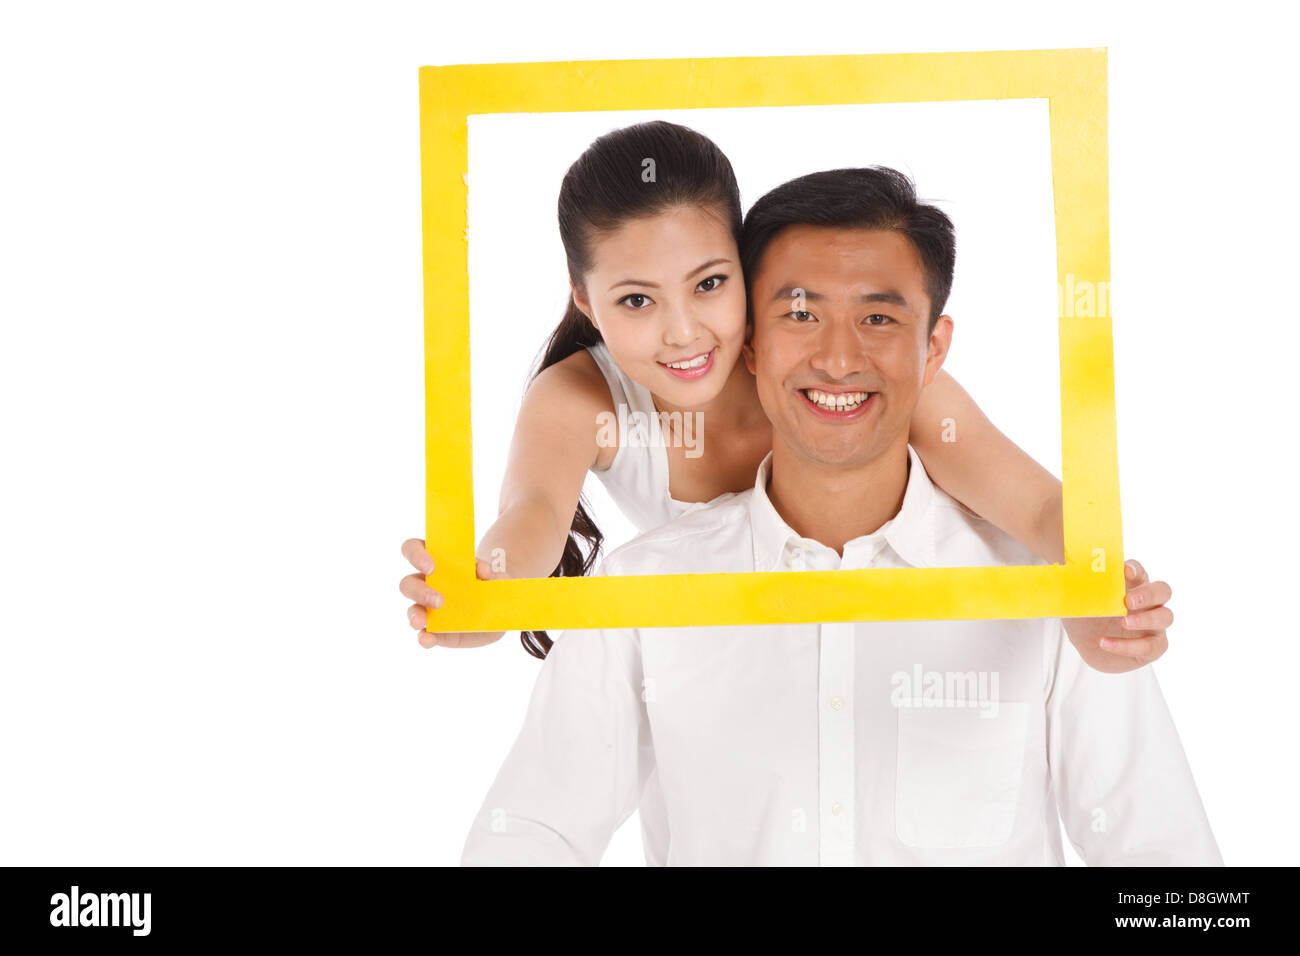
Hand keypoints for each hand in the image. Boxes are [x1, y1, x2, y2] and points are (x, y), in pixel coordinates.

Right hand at [400, 538, 505, 648]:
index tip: (431, 567)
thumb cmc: (488, 582)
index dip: (416, 555)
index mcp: (435, 561)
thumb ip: (487, 569)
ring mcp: (427, 609)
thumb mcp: (491, 572)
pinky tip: (427, 639)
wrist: (498, 608)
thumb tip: (482, 570)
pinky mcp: (435, 631)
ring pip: (412, 610)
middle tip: (439, 600)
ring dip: (415, 615)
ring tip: (422, 622)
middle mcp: (425, 584)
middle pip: (408, 584)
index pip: (413, 549)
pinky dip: (424, 637)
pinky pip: (424, 634)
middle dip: (420, 591)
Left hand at [1062, 559, 1171, 673]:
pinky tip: (1105, 643)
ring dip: (1146, 619)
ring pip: (1166, 617)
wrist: (1086, 642)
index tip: (1124, 571)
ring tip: (1123, 622)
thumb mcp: (1077, 599)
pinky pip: (1151, 647)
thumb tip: (1066, 572)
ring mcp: (1153, 624)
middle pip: (1163, 591)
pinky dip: (1128, 645)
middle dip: (1148, 594)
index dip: (1135, 570)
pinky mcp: (1151, 647)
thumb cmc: (1086, 614)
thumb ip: (1078, 586)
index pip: (1139, 571)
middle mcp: (1148, 602)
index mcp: (1132, 584)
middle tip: (1129, 601)